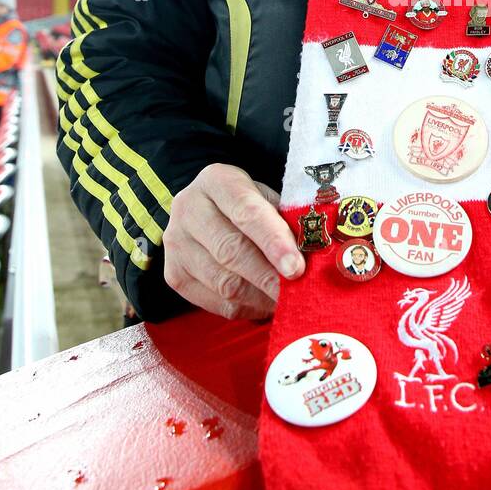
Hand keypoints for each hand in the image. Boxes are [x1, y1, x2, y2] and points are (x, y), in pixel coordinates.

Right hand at [163, 163, 304, 319]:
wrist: (207, 210)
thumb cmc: (249, 205)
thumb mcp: (268, 198)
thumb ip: (287, 221)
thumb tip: (315, 256)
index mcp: (217, 181)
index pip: (247, 213)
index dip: (274, 242)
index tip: (296, 268)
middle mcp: (189, 209)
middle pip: (231, 251)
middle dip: (269, 277)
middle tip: (298, 295)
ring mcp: (176, 244)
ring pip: (222, 282)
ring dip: (260, 297)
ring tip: (287, 303)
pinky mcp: (175, 275)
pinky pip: (215, 302)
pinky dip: (246, 308)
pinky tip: (265, 304)